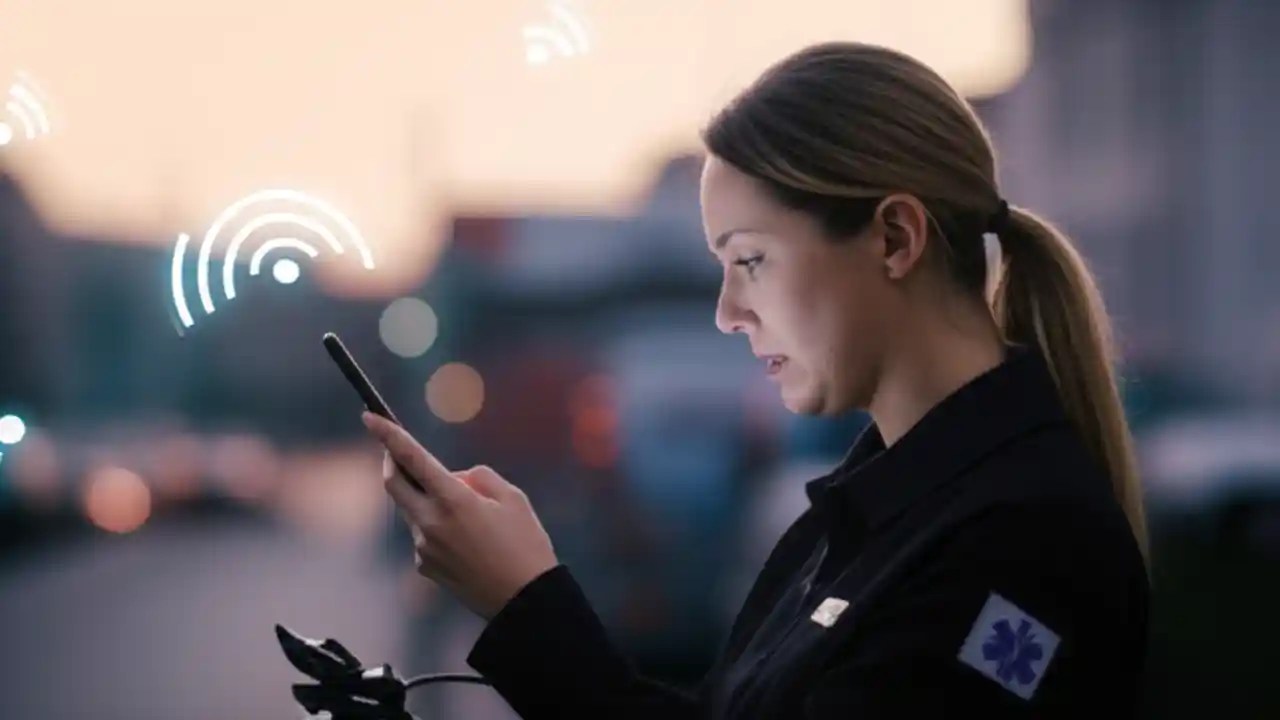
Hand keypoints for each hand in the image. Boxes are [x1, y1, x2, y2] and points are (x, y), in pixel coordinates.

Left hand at [361, 412, 559, 619]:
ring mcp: (424, 547)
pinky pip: (422, 534)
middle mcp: (430, 522)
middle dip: (391, 461)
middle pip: (393, 483)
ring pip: (412, 509)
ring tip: (468, 512)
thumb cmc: (525, 545)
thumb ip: (478, 477)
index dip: (387, 434)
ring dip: (425, 497)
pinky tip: (466, 540)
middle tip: (396, 449)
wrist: (525, 601)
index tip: (369, 416)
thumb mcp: (513, 497)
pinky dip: (435, 524)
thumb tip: (453, 480)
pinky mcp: (425, 566)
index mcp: (453, 500)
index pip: (411, 458)